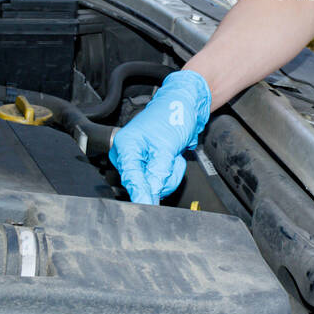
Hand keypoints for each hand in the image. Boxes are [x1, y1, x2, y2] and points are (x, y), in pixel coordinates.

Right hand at [108, 69, 210, 203]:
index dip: (141, 195)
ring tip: (174, 155)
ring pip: (155, 184)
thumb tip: (153, 195)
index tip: (148, 208)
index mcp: (126, 146)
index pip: (131, 179)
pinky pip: (162, 178)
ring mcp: (140, 160)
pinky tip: (174, 156)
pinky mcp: (151, 163)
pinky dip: (171, 170)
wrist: (187, 105)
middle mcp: (129, 154)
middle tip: (173, 159)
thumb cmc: (173, 114)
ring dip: (170, 173)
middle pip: (143, 183)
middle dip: (163, 175)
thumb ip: (159, 173)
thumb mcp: (167, 146)